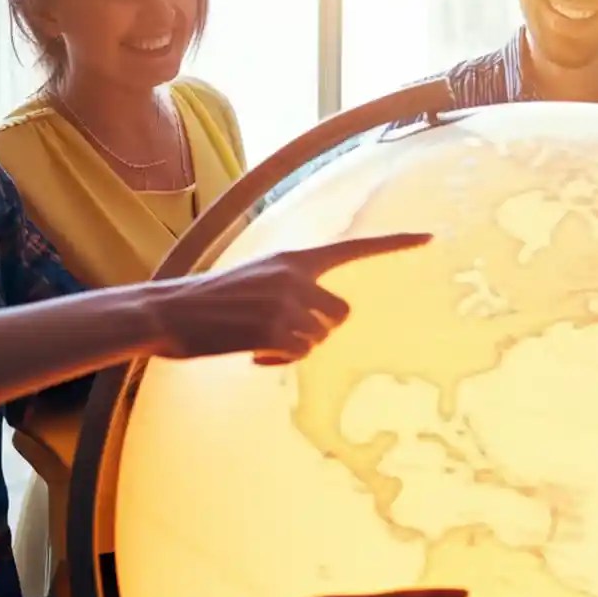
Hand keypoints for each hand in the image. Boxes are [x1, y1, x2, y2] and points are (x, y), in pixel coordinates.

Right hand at [146, 233, 429, 365]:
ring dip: (291, 346)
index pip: (354, 249)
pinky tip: (249, 351)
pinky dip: (275, 359)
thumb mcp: (257, 279)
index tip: (430, 238)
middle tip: (280, 332)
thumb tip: (323, 319)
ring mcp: (286, 304)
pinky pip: (294, 355)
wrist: (167, 311)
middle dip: (317, 330)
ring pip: (318, 339)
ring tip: (254, 337)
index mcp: (293, 259)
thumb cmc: (211, 301)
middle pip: (340, 315)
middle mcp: (296, 277)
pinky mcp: (272, 330)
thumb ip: (293, 288)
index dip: (394, 245)